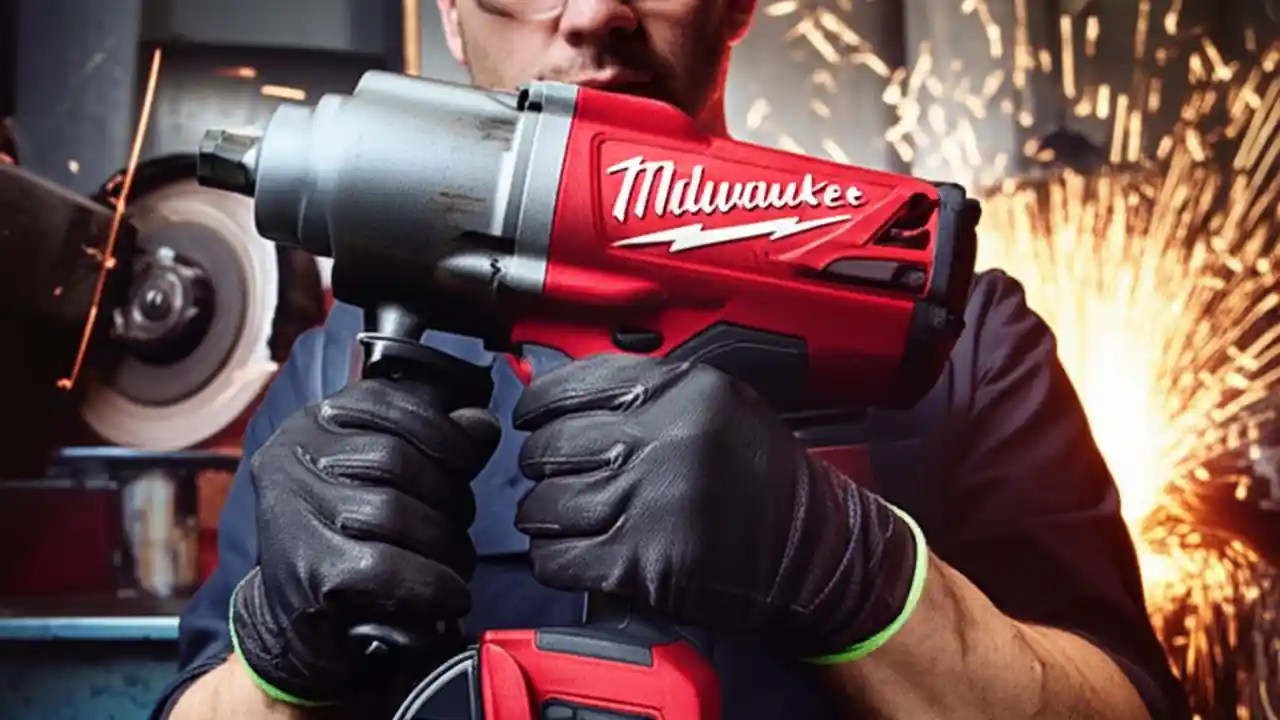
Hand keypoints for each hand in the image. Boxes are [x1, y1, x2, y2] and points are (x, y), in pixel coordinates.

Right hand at [232, 377, 499, 704]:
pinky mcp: (306, 569)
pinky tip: (449, 595)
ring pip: (393, 512)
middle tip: (461, 526)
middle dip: (447, 496)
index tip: (467, 461)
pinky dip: (432, 584)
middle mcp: (291, 460)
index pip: (386, 404)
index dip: (442, 431)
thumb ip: (434, 446)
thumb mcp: (390, 482)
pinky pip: (387, 567)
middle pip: (394, 459)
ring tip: (457, 563)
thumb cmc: (351, 541)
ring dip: (445, 544)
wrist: (298, 625)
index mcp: (311, 425)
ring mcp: (292, 513)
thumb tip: (482, 423)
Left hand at [512, 354, 924, 658]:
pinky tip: (570, 555)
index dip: (537, 407)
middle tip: (550, 476)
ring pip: (546, 506)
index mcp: (681, 390)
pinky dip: (554, 560)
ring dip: (543, 518)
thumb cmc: (767, 481)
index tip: (530, 420)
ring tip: (560, 521)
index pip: (571, 386)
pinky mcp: (643, 560)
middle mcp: (664, 437)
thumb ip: (649, 394)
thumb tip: (568, 393)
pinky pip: (560, 558)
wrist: (816, 552)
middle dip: (539, 466)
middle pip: (552, 446)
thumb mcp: (720, 406)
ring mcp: (652, 500)